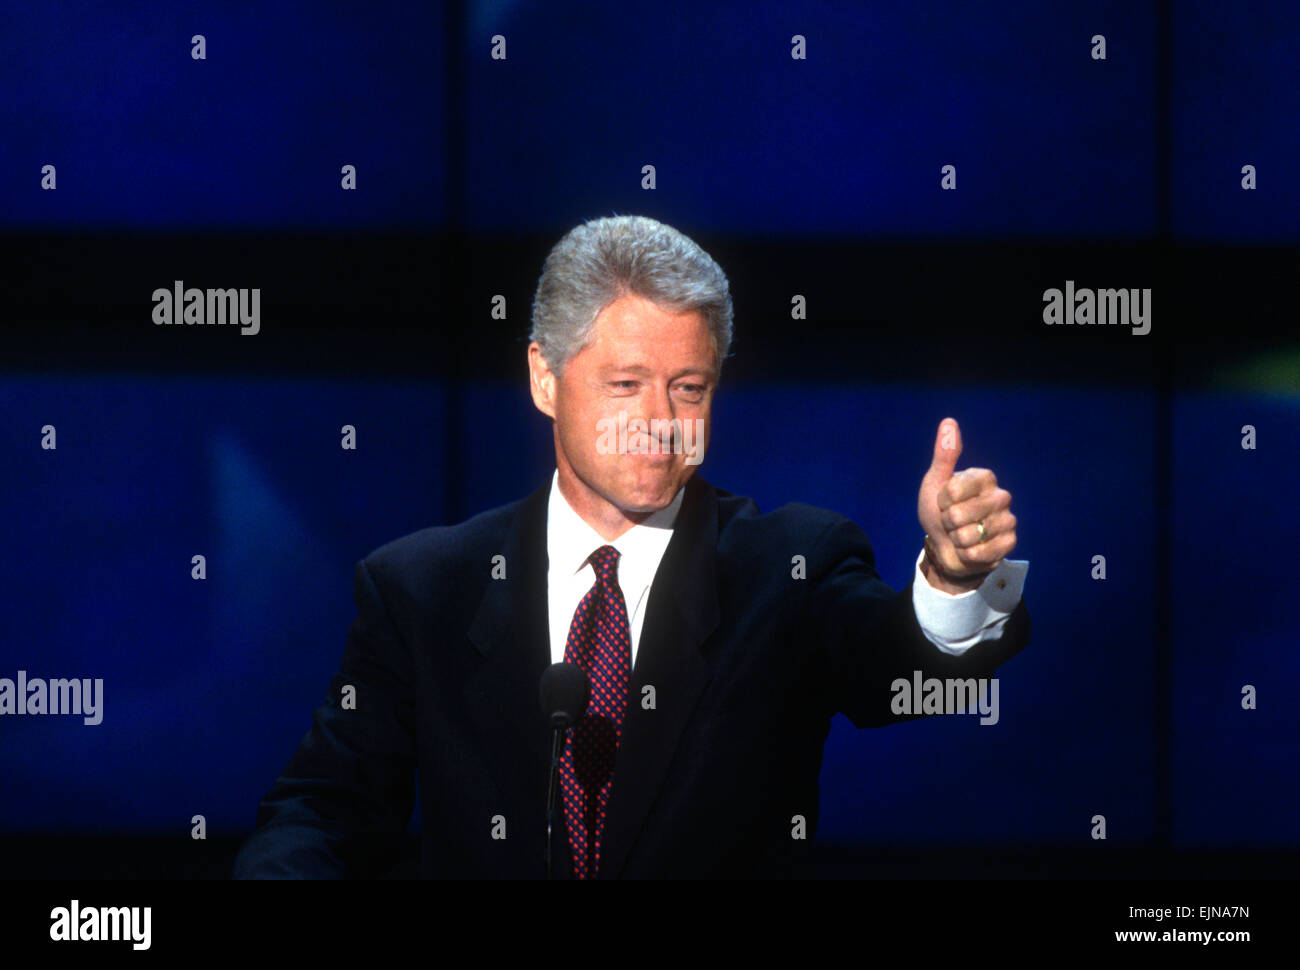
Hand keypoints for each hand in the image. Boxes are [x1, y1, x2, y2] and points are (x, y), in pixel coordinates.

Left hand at [916, 418, 1016, 589]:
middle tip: (952, 522)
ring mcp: (1008, 520)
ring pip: (968, 536)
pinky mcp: (1010, 543)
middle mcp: (1000, 495)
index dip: (941, 501)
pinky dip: (968, 555)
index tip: (943, 502)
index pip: (952, 491)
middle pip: (958, 515)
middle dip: (947, 523)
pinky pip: (981, 552)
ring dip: (957, 540)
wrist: (945, 547)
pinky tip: (971, 549)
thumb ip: (944, 455)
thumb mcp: (935, 483)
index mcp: (984, 477)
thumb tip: (949, 421)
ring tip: (961, 535)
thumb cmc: (939, 512)